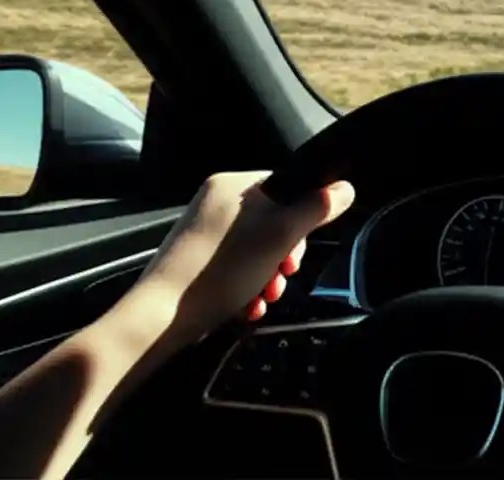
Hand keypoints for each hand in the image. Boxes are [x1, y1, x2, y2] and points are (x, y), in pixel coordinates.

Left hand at [126, 171, 355, 347]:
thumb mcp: (280, 236)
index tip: (300, 251)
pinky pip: (235, 266)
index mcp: (233, 185)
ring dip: (269, 277)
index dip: (304, 220)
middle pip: (274, 222)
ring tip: (264, 299)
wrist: (158, 318)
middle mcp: (214, 202)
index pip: (287, 187)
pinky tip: (248, 308)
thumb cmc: (220, 271)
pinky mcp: (194, 261)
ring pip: (257, 249)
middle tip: (283, 277)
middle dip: (285, 256)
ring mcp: (202, 233)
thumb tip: (344, 189)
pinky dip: (247, 287)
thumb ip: (317, 208)